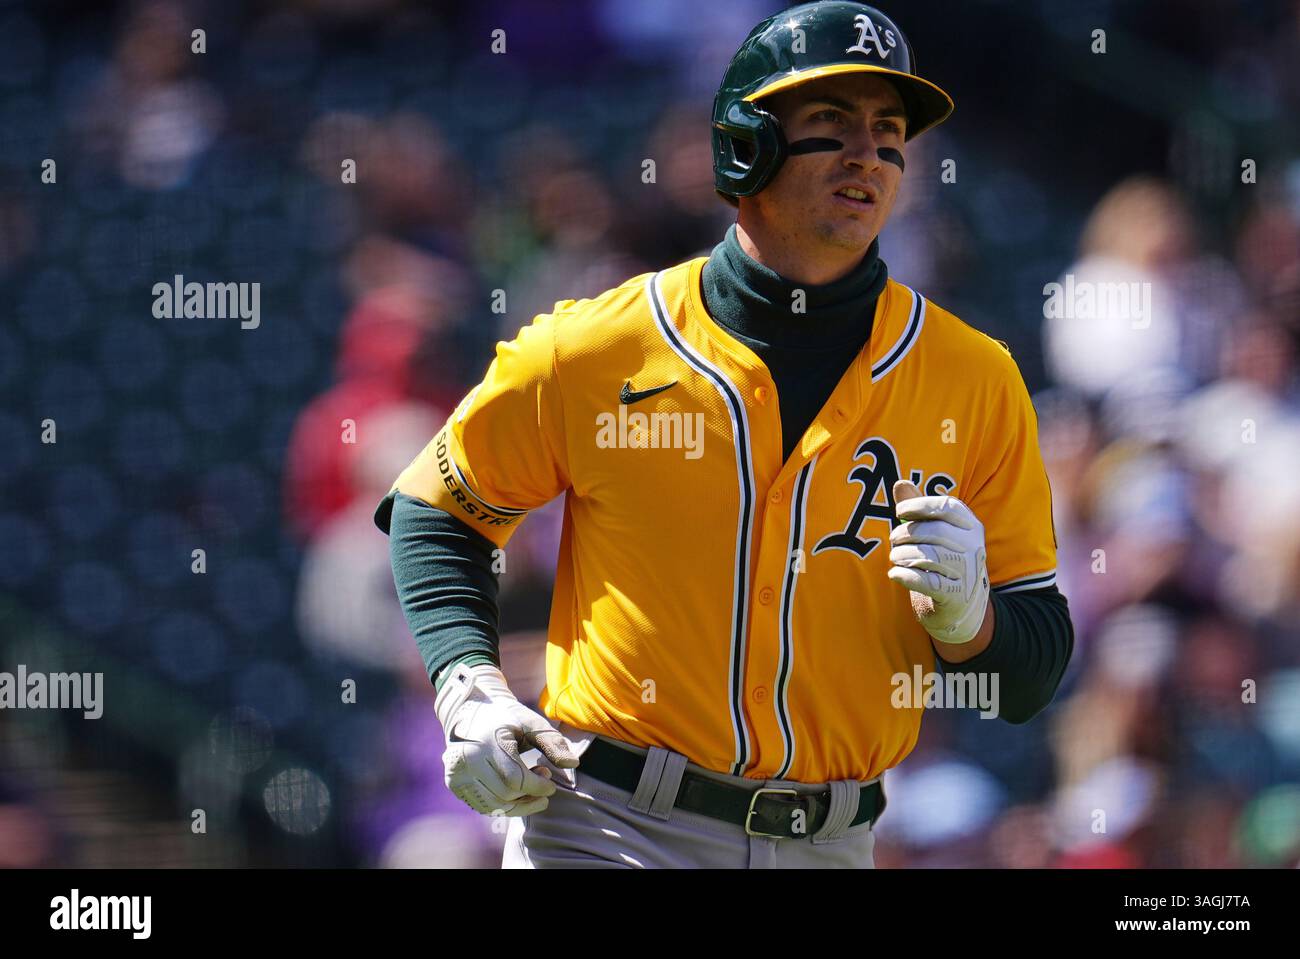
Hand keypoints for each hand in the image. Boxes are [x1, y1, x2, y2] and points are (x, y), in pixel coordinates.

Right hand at [434, 662, 578, 815]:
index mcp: (489, 743)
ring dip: (517, 804)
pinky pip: (482, 805)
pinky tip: (513, 792)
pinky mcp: (454, 783)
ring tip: (530, 788)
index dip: (538, 787)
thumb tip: (573, 764)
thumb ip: (552, 742)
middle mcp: (469, 760)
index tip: (551, 784)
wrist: (470, 711)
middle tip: (542, 780)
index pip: (516, 780)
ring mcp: (458, 773)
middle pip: (505, 795)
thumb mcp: (531, 722)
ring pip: (492, 805)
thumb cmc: (506, 717)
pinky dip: (501, 805)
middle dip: (530, 795)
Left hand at [886, 480, 989, 644]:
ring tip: (896, 557)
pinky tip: (895, 574)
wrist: (963, 609)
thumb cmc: (944, 563)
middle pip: (935, 531)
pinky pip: (926, 582)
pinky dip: (905, 576)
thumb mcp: (936, 534)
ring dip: (902, 555)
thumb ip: (919, 510)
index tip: (899, 511)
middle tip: (894, 539)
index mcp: (971, 527)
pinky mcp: (955, 597)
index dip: (920, 505)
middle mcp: (974, 549)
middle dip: (906, 533)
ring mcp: (967, 574)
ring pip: (929, 556)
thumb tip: (900, 483)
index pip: (948, 507)